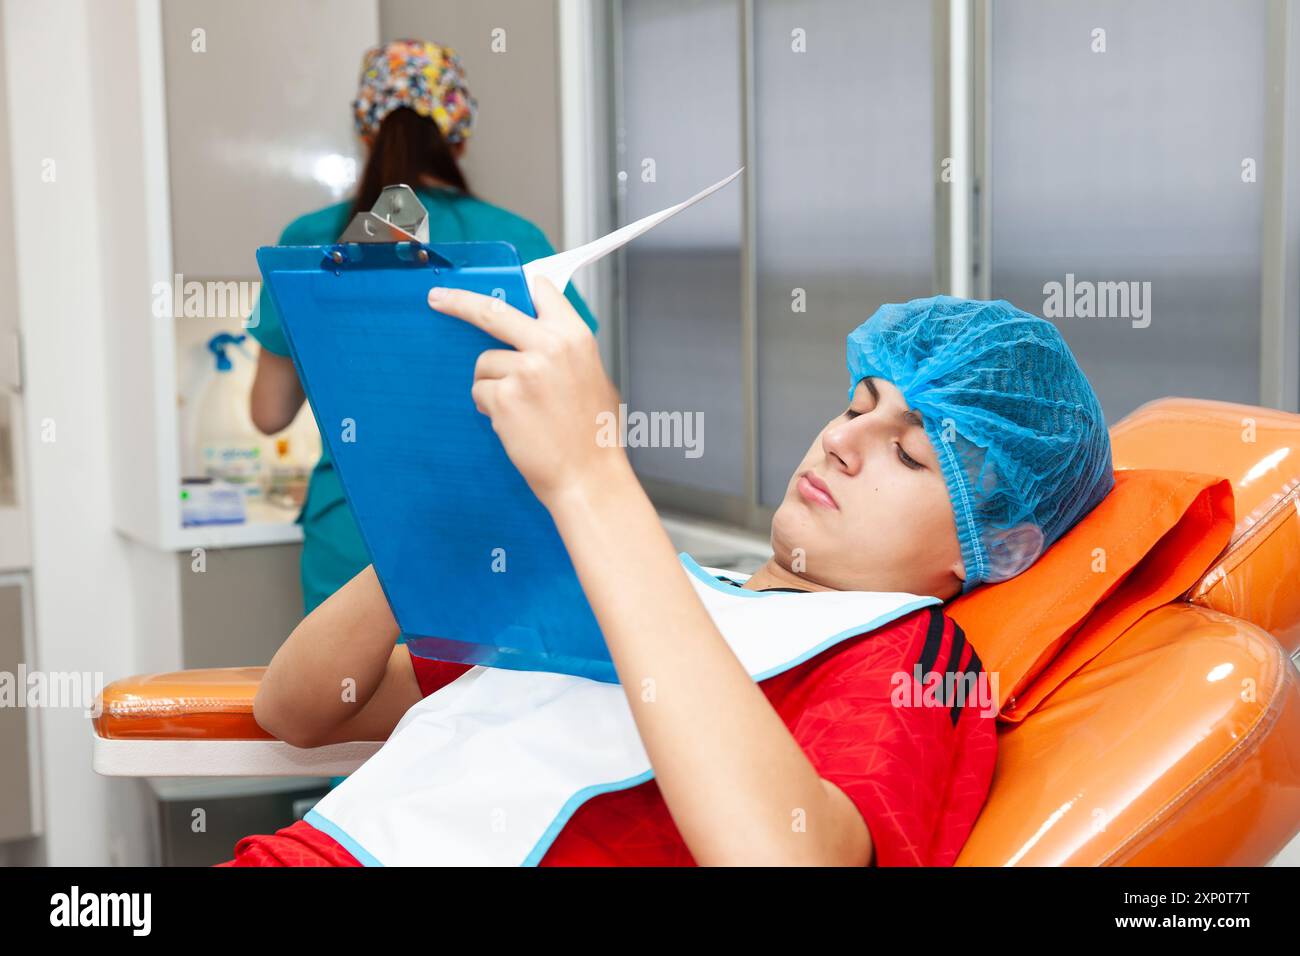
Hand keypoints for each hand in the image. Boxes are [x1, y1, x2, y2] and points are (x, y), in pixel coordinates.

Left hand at [427, 277, 628, 509]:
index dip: (521, 288)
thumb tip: (536, 332)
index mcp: (575, 336)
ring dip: (492, 384)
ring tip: (520, 410)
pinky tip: (514, 423)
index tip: (502, 285)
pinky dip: (490, 407)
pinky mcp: (503, 397)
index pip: (541, 291)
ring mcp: (524, 370)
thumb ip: (564, 349)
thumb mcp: (593, 377)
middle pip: (493, 310)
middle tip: (437, 298)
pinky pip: (480, 391)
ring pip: (485, 362)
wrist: (587, 476)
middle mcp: (549, 346)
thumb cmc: (593, 434)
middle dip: (459, 301)